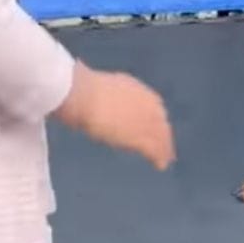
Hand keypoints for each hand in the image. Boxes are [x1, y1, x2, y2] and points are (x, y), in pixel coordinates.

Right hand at [57, 63, 174, 170]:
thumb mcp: (91, 83)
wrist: (82, 95)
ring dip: (164, 147)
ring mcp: (144, 118)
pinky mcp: (139, 135)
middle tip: (165, 145)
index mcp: (134, 87)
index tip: (154, 125)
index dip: (154, 116)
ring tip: (165, 159)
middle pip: (160, 120)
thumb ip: (95, 86)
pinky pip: (154, 148)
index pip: (152, 104)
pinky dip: (159, 157)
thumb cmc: (78, 87)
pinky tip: (160, 165)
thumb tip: (81, 77)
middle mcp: (145, 101)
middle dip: (162, 132)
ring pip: (160, 135)